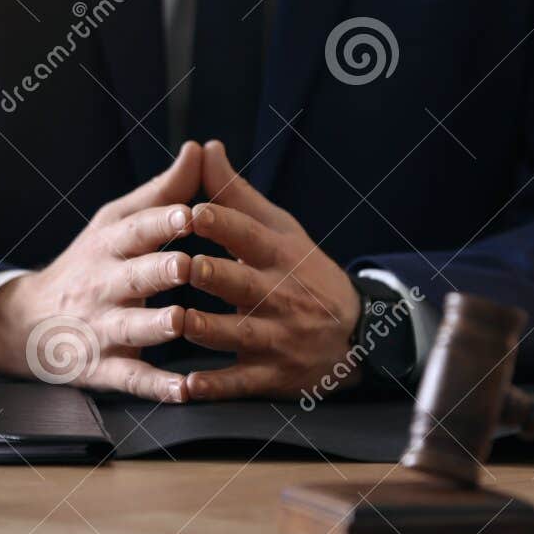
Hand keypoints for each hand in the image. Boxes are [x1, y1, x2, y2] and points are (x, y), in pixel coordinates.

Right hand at [0, 141, 202, 401]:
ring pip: (131, 327)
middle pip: (133, 276)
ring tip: (179, 321)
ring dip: (155, 326)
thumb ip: (163, 191)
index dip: (161, 222)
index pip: (136, 230)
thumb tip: (201, 148)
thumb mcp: (117, 222)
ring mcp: (102, 328)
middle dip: (158, 271)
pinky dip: (156, 388)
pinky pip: (131, 379)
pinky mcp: (104, 369)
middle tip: (186, 264)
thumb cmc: (91, 263)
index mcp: (111, 245)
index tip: (188, 213)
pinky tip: (183, 392)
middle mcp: (104, 285)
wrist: (30, 323)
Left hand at [182, 140, 362, 400]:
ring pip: (236, 333)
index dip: (221, 223)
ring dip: (206, 329)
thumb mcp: (281, 229)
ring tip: (178, 322)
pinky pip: (239, 382)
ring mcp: (274, 338)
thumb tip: (205, 147)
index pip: (247, 235)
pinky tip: (187, 385)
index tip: (191, 210)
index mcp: (277, 255)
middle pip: (240, 284)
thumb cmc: (304, 272)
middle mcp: (277, 295)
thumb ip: (236, 193)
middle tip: (182, 266)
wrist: (356, 334)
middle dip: (212, 275)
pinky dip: (214, 385)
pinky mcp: (270, 376)